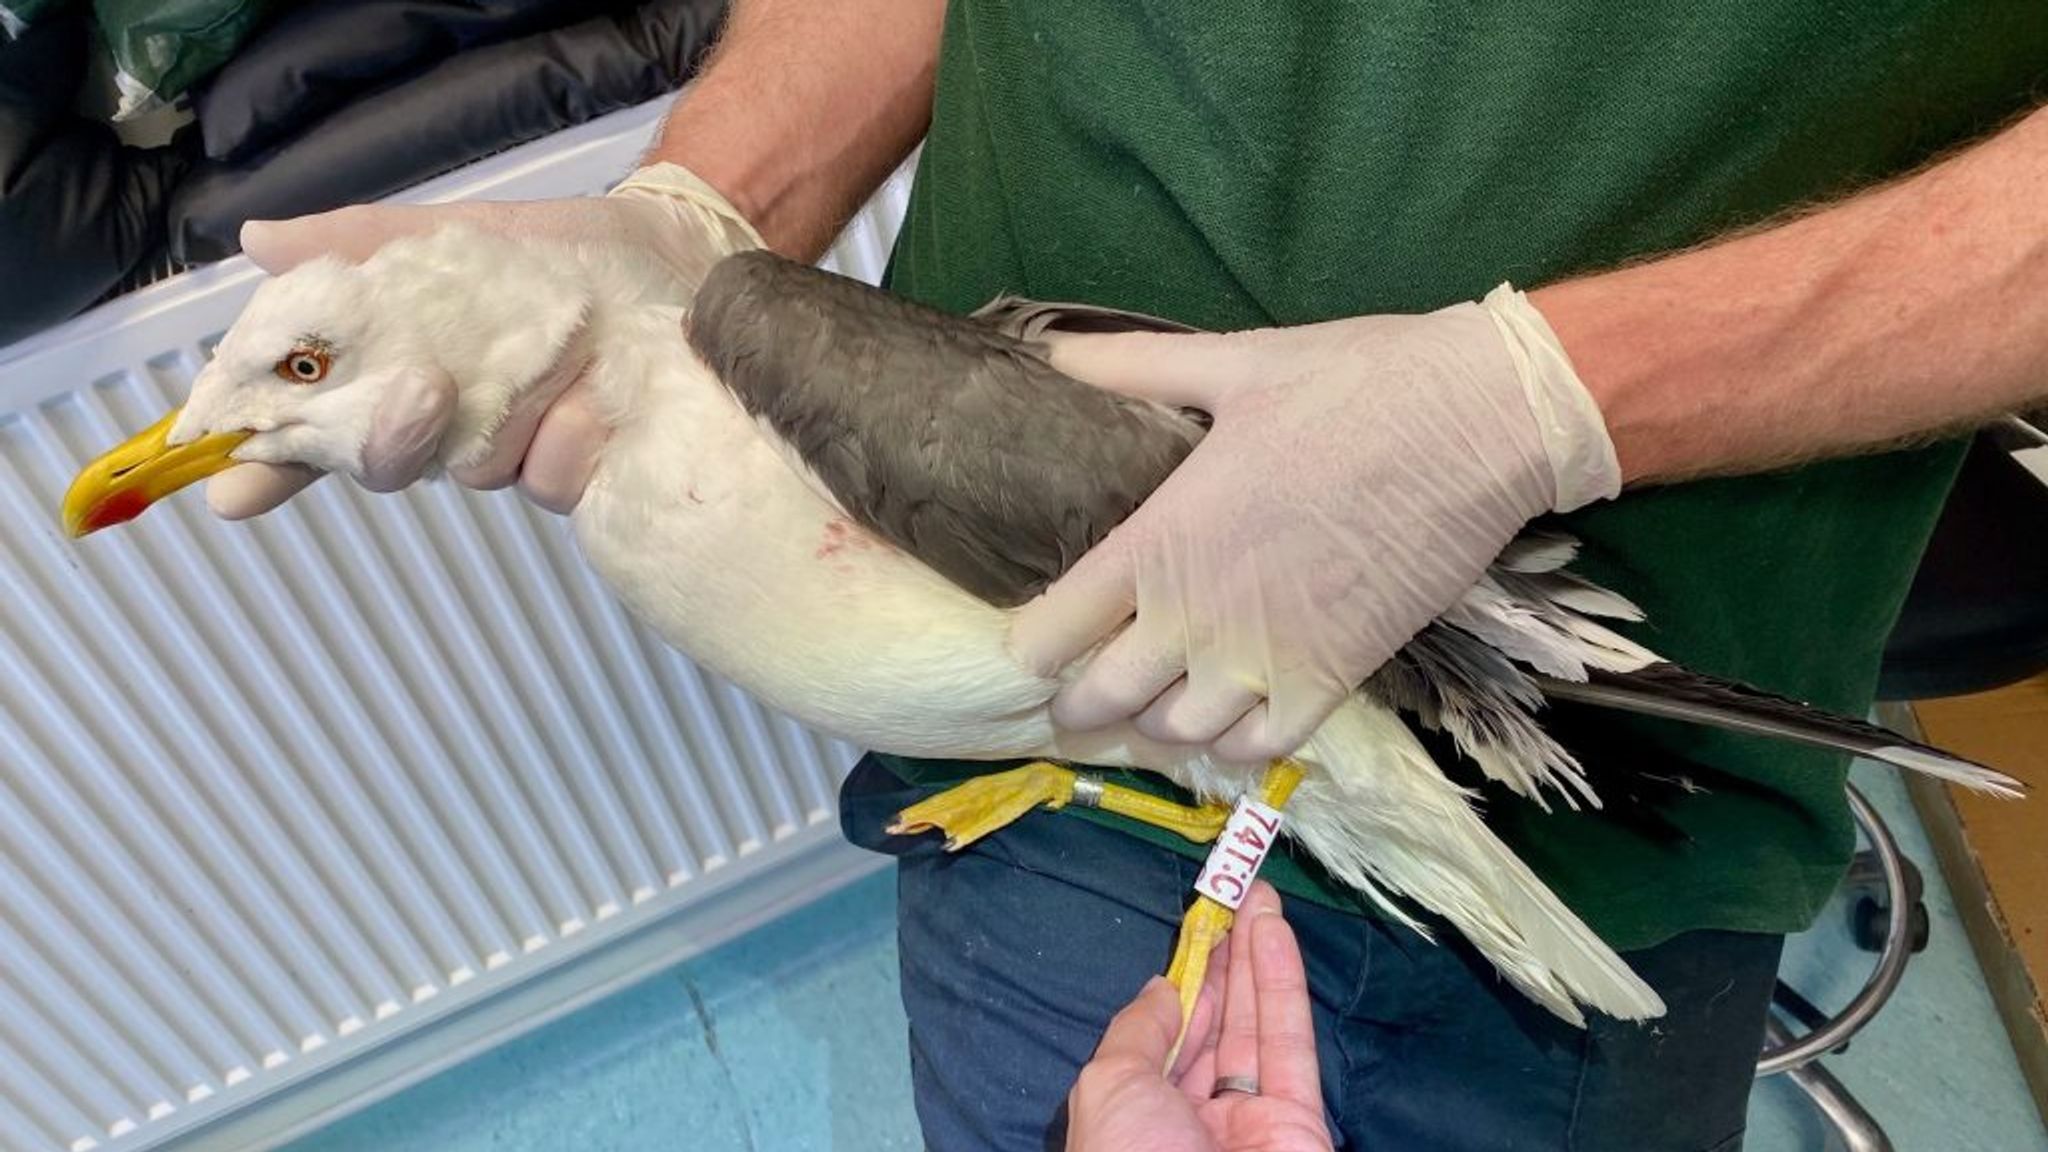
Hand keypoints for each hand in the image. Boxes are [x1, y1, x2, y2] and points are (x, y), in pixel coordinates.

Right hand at [204, 163, 760, 518]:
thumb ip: (364, 243)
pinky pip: (550, 474)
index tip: (232, 488)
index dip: (274, 460)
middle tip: (422, 392)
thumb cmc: (570, 249)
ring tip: (554, 351)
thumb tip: (257, 240)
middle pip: (387, 462)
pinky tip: (594, 394)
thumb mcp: (463, 235)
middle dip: (389, 435)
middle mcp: (454, 425)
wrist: (685, 261)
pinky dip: (564, 432)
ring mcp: (520, 453)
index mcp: (407, 375)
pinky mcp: (586, 476)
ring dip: (501, 412)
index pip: (321, 429)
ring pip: (471, 467)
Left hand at [1010, 287, 1619, 761]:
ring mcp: (1267, 658)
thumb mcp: (1230, 362)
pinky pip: (1257, 750)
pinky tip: (1228, 711)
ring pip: (1174, 736)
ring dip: (1153, 722)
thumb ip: (1131, 369)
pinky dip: (1231, 743)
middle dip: (1079, 698)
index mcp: (1160, 539)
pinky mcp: (1333, 680)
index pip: (1051, 634)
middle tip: (1083, 678)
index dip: (1031, 645)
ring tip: (1155, 692)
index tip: (1037, 634)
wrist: (1482, 420)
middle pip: (1101, 701)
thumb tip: (1048, 351)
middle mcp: (1200, 616)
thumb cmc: (1352, 382)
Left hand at [1066, 883, 1333, 1151]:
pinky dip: (1282, 984)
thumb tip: (1164, 988)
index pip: (1166, 1039)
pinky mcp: (1300, 1121)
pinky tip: (1272, 931)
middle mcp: (1195, 1118)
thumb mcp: (1109, 1087)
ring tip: (1256, 894)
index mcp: (1140, 1117)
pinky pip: (1290, 1043)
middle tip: (1232, 894)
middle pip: (1216, 1025)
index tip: (1195, 929)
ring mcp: (1250, 1121)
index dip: (1183, 983)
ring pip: (1256, 1026)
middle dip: (1224, 960)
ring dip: (1256, 956)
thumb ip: (1138, 1032)